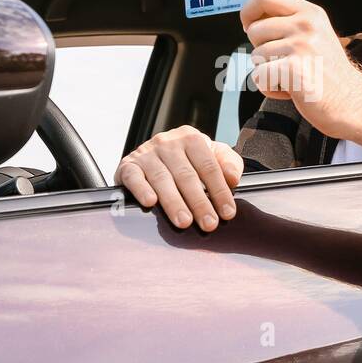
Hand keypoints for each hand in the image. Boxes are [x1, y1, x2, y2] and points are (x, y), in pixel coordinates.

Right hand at [115, 125, 242, 230]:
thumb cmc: (187, 159)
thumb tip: (233, 179)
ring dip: (174, 202)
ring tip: (185, 222)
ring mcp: (147, 154)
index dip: (219, 191)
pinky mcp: (128, 165)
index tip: (227, 212)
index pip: (209, 166)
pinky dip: (142, 189)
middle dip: (199, 202)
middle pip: (186, 175)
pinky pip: (134, 178)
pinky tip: (151, 202)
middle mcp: (168, 143)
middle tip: (208, 223)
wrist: (153, 153)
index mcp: (191, 139)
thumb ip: (228, 164)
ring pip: (162, 179)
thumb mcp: (212, 155)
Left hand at [241, 0, 361, 136]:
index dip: (249, 11)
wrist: (351, 102)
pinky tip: (291, 91)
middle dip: (261, 51)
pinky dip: (270, 89)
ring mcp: (301, 46)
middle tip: (285, 63)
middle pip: (254, 30)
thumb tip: (252, 18)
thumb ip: (288, 23)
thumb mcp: (315, 36)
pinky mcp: (293, 68)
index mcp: (310, 13)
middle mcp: (306, 25)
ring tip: (293, 78)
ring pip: (255, 56)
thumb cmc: (328, 74)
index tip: (249, 26)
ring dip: (268, 73)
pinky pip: (259, 77)